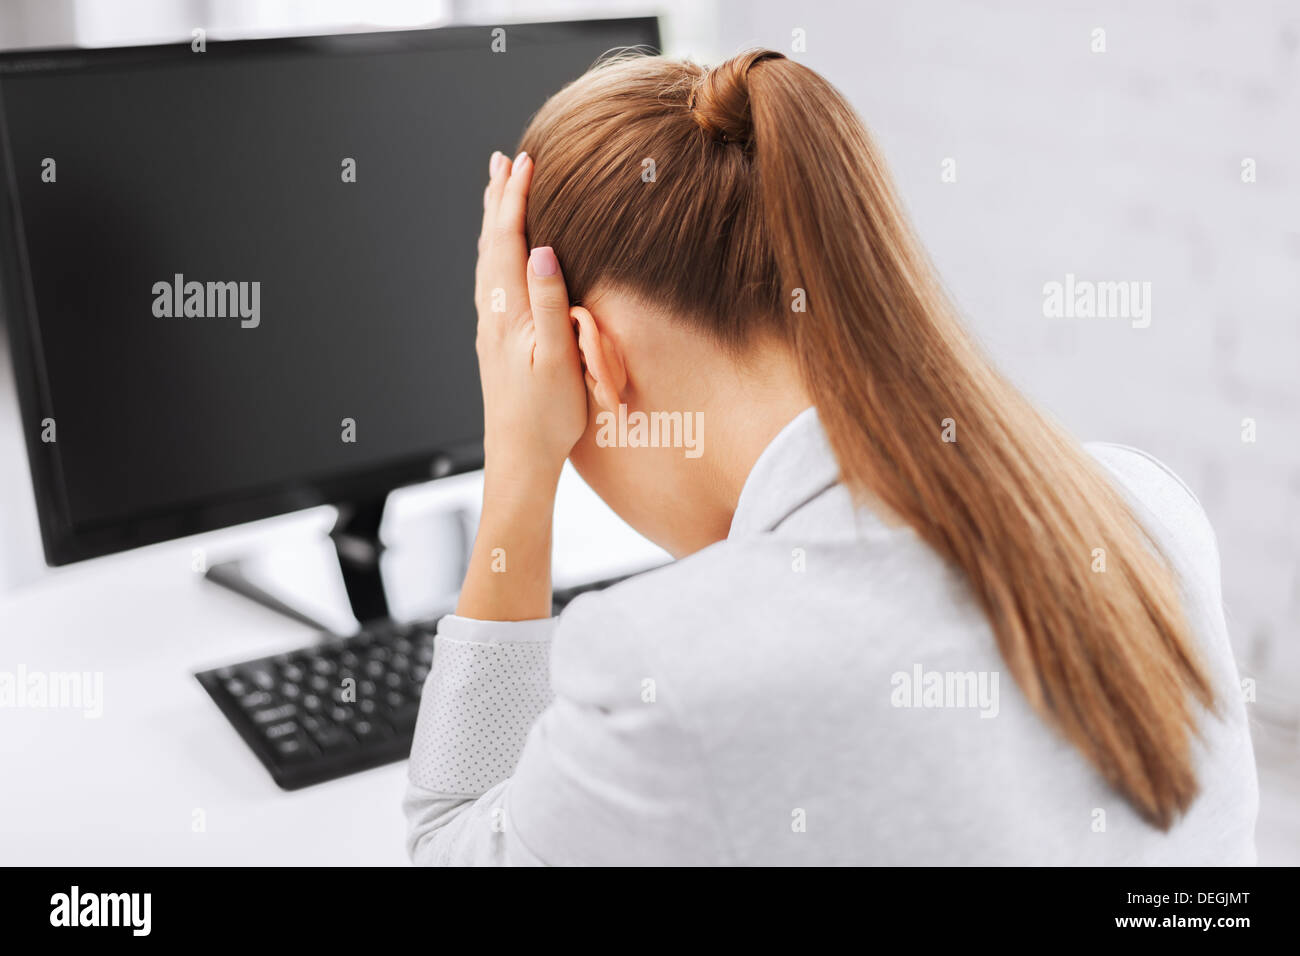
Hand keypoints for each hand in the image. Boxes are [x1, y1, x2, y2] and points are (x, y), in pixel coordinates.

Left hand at [474, 150, 586, 493]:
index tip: (525, 162)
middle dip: (497, 200)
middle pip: (491, 244)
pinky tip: (501, 258)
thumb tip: (541, 250)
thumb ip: (550, 302)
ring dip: (493, 223)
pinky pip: (491, 281)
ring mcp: (491, 329)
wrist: (520, 458)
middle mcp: (493, 315)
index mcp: (509, 313)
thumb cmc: (547, 415)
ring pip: (488, 262)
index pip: (510, 241)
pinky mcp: (496, 343)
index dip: (516, 199)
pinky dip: (495, 253)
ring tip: (498, 195)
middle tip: (502, 161)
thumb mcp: (559, 358)